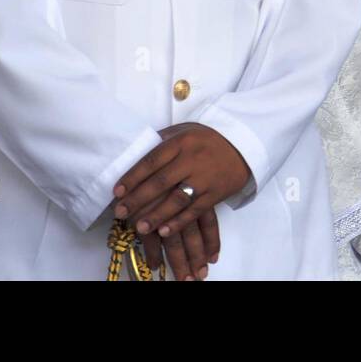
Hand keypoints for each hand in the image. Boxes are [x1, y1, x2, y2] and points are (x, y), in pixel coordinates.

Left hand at [112, 123, 249, 280]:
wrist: (243, 144)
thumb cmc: (208, 138)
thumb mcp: (186, 130)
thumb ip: (163, 139)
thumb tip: (135, 149)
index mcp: (182, 142)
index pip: (152, 160)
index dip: (133, 176)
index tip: (117, 191)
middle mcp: (192, 159)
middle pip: (161, 182)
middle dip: (138, 199)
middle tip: (121, 212)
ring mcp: (205, 178)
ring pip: (177, 199)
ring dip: (157, 215)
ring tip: (140, 227)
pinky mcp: (216, 193)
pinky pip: (195, 211)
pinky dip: (179, 222)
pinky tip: (164, 231)